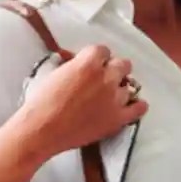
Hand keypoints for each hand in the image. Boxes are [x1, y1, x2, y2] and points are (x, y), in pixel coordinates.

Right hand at [15, 45, 148, 160]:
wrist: (41, 130)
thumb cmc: (40, 102)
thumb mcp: (53, 72)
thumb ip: (71, 64)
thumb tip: (74, 61)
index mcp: (88, 62)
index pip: (103, 50)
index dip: (98, 59)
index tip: (93, 65)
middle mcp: (106, 77)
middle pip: (123, 64)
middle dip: (113, 70)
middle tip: (104, 79)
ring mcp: (115, 98)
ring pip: (130, 86)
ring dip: (120, 89)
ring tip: (110, 97)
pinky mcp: (118, 119)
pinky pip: (139, 108)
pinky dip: (136, 106)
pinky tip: (130, 106)